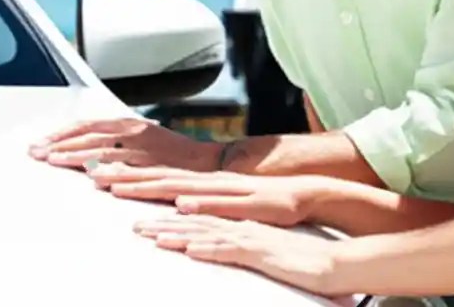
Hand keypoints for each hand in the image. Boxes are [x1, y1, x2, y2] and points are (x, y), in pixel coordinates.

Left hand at [28, 118, 218, 170]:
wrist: (207, 164)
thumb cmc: (174, 157)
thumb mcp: (142, 142)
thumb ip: (116, 144)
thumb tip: (87, 152)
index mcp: (127, 125)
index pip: (86, 126)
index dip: (62, 134)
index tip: (42, 143)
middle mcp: (132, 132)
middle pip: (88, 136)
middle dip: (60, 144)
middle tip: (37, 153)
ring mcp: (142, 148)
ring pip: (102, 149)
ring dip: (76, 156)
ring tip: (53, 161)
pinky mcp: (153, 164)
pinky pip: (125, 166)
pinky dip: (107, 169)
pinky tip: (90, 175)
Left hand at [88, 163, 322, 226]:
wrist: (309, 195)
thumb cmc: (269, 201)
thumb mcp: (229, 201)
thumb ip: (203, 202)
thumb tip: (176, 204)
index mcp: (208, 184)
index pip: (163, 180)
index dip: (131, 178)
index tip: (101, 177)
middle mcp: (215, 187)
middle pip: (166, 184)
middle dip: (131, 182)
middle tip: (99, 180)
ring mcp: (233, 200)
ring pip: (187, 198)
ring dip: (155, 194)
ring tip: (127, 192)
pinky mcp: (252, 215)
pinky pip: (223, 216)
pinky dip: (203, 211)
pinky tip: (184, 210)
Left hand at [134, 213, 346, 296]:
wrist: (328, 260)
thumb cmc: (289, 256)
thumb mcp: (251, 242)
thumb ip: (226, 239)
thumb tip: (198, 242)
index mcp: (231, 213)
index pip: (187, 203)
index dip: (157, 198)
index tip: (128, 194)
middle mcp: (235, 218)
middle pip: (187, 212)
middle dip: (154, 209)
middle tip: (124, 209)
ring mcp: (247, 233)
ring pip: (203, 229)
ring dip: (174, 231)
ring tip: (148, 233)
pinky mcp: (260, 251)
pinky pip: (230, 250)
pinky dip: (209, 248)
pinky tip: (190, 250)